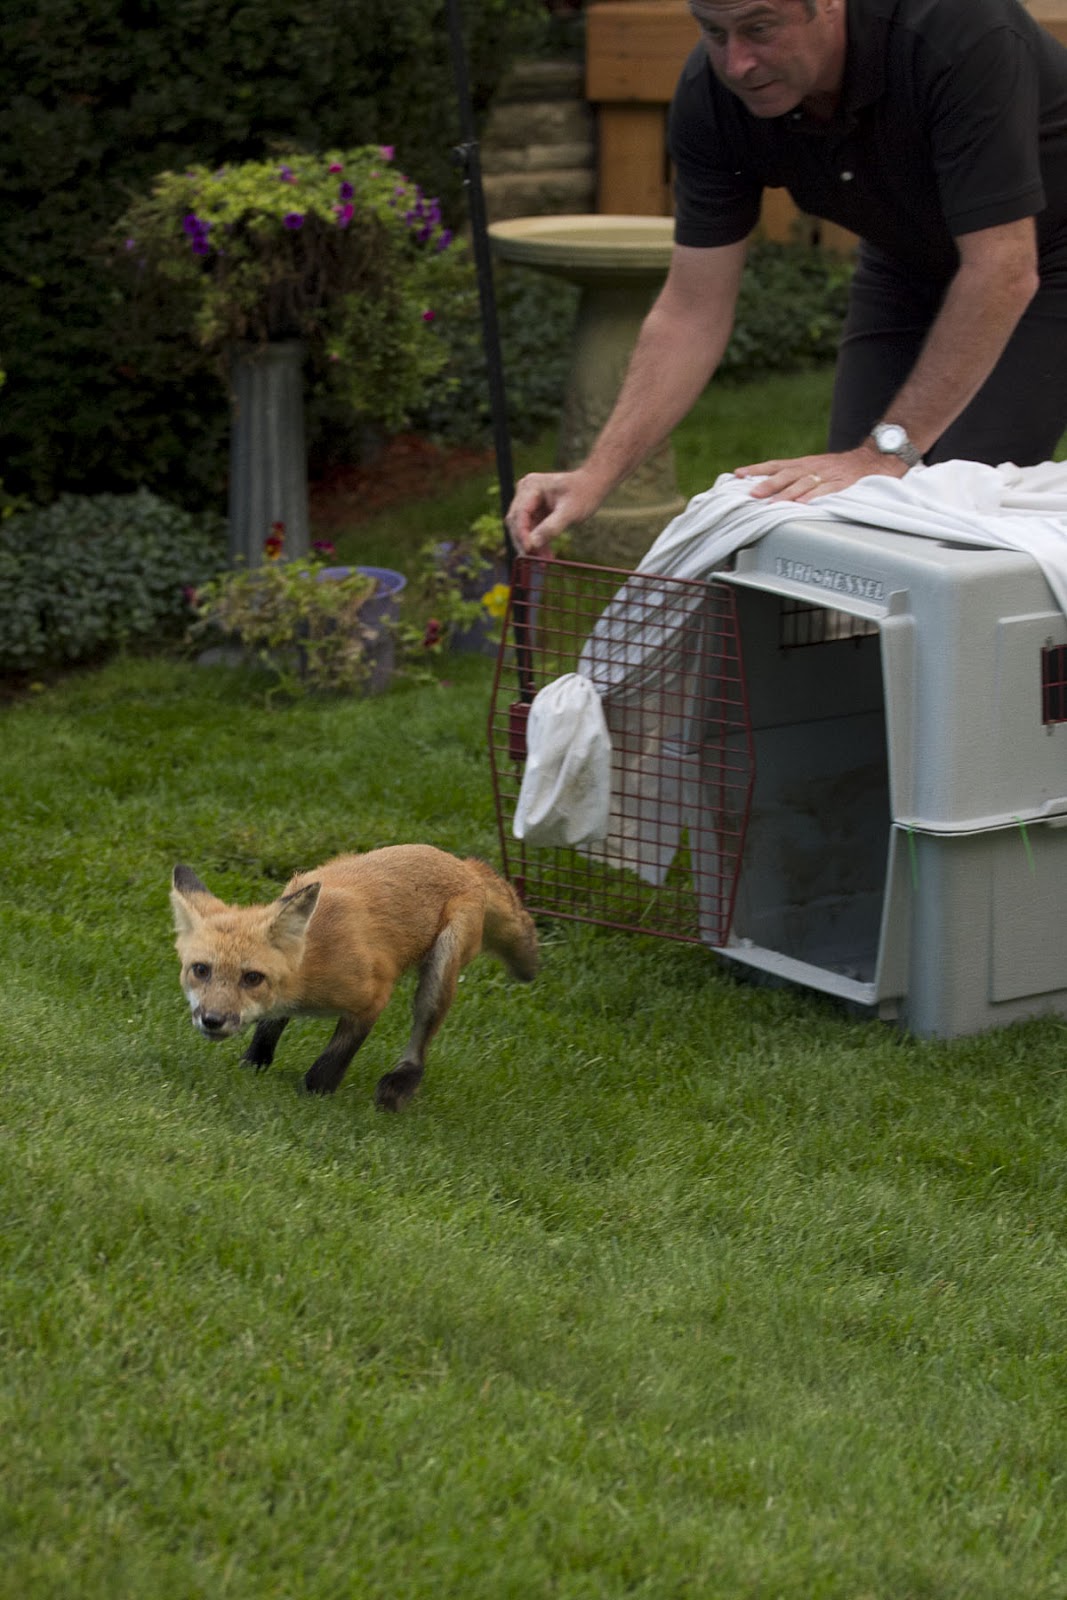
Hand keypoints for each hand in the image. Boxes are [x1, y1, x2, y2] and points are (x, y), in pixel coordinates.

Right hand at [504, 469, 605, 554]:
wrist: (593, 486)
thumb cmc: (584, 493)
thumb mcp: (570, 511)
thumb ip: (551, 527)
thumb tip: (532, 545)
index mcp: (531, 486)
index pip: (520, 514)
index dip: (522, 534)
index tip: (528, 551)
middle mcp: (525, 492)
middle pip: (517, 522)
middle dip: (525, 542)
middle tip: (534, 561)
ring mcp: (529, 501)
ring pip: (524, 529)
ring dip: (533, 546)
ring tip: (544, 562)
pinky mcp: (534, 511)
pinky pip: (533, 531)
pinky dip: (539, 543)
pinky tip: (546, 556)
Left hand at [735, 444, 908, 501]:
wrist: (875, 459)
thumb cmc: (842, 468)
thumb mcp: (816, 468)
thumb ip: (796, 477)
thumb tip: (770, 490)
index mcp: (805, 463)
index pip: (776, 464)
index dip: (757, 469)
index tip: (738, 474)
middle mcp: (813, 467)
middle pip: (786, 474)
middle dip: (768, 484)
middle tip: (752, 493)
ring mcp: (828, 475)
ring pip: (803, 483)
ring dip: (786, 494)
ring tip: (773, 504)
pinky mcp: (843, 483)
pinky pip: (826, 490)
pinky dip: (813, 497)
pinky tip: (802, 504)